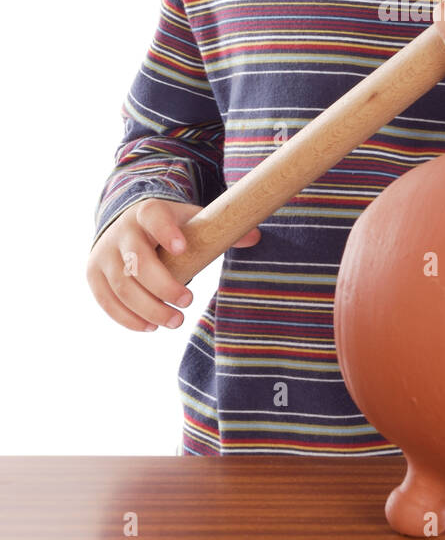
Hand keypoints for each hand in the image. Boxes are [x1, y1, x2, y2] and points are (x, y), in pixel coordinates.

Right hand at [86, 197, 260, 332]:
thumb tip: (256, 237)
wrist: (126, 226)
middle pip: (138, 263)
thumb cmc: (169, 227)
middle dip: (163, 287)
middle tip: (188, 303)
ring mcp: (104, 253)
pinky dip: (128, 319)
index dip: (166, 232)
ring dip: (149, 309)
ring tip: (174, 322)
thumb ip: (220, 229)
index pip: (154, 217)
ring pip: (122, 287)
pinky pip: (107, 302)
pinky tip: (149, 327)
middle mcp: (121, 231)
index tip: (183, 249)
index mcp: (148, 212)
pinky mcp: (93, 274)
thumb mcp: (191, 220)